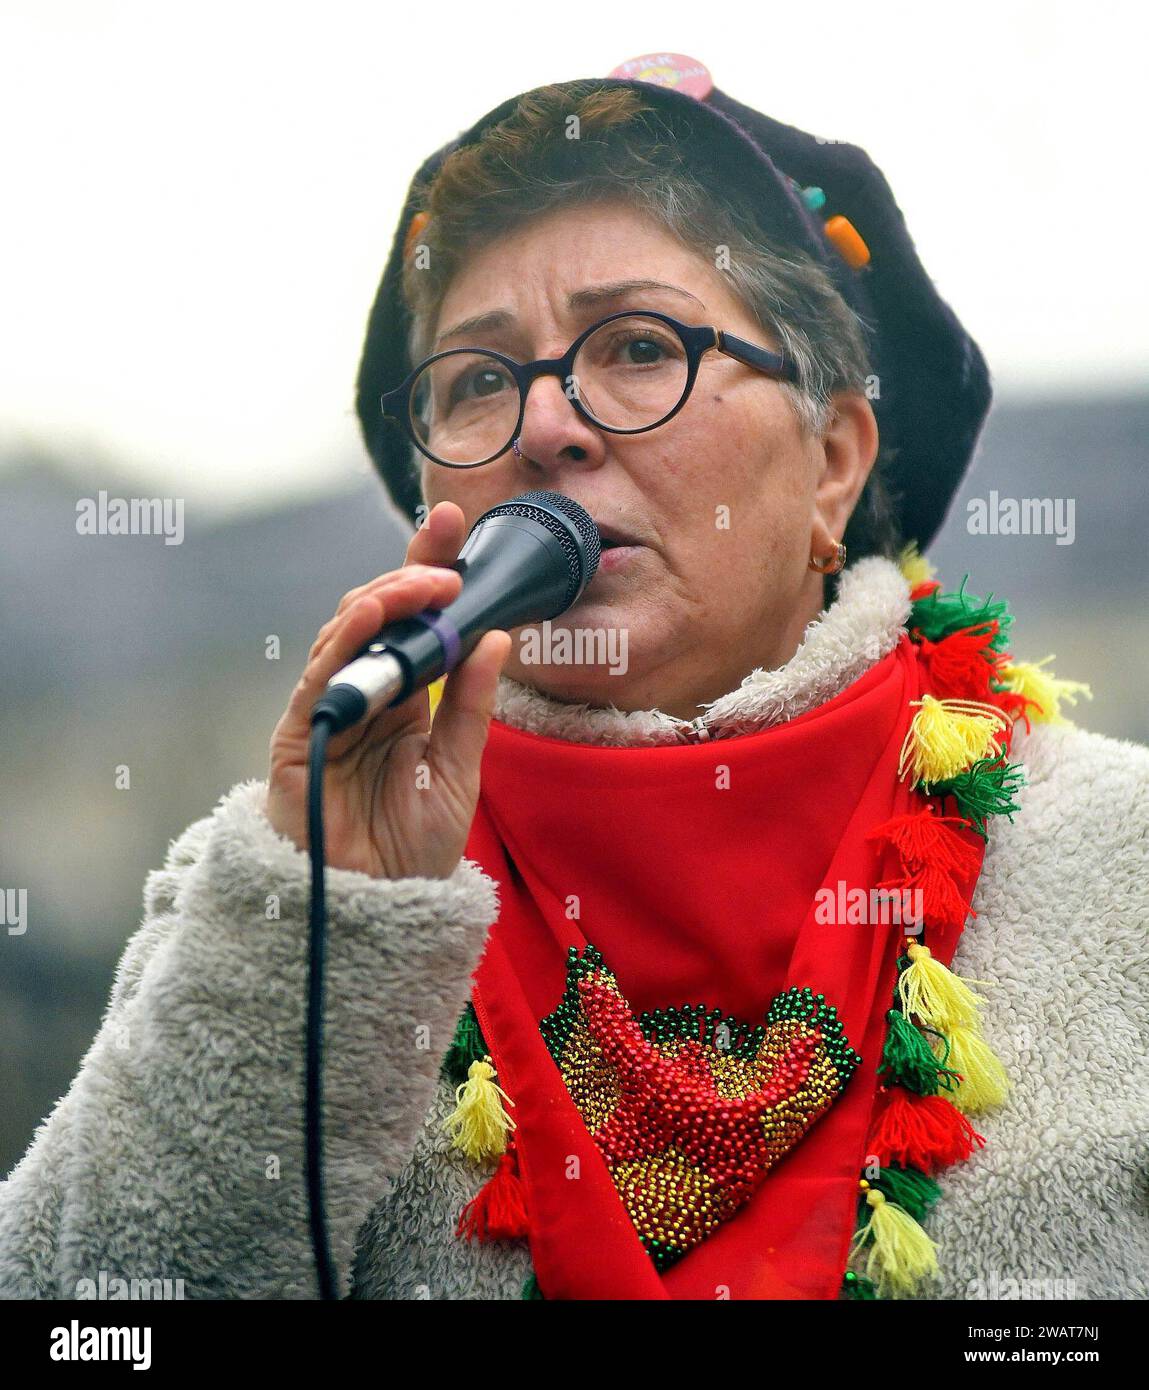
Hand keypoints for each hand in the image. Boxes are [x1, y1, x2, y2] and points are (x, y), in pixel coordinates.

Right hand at [266, 502, 511, 878]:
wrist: (372, 912)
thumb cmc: (410, 851)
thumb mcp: (458, 772)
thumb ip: (472, 707)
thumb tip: (498, 637)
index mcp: (404, 700)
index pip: (415, 624)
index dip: (427, 572)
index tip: (455, 527)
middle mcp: (365, 696)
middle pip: (379, 615)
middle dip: (410, 574)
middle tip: (450, 553)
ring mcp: (329, 710)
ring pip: (347, 633)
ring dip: (387, 599)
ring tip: (428, 583)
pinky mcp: (298, 734)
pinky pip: (321, 675)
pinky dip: (347, 640)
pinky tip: (375, 616)